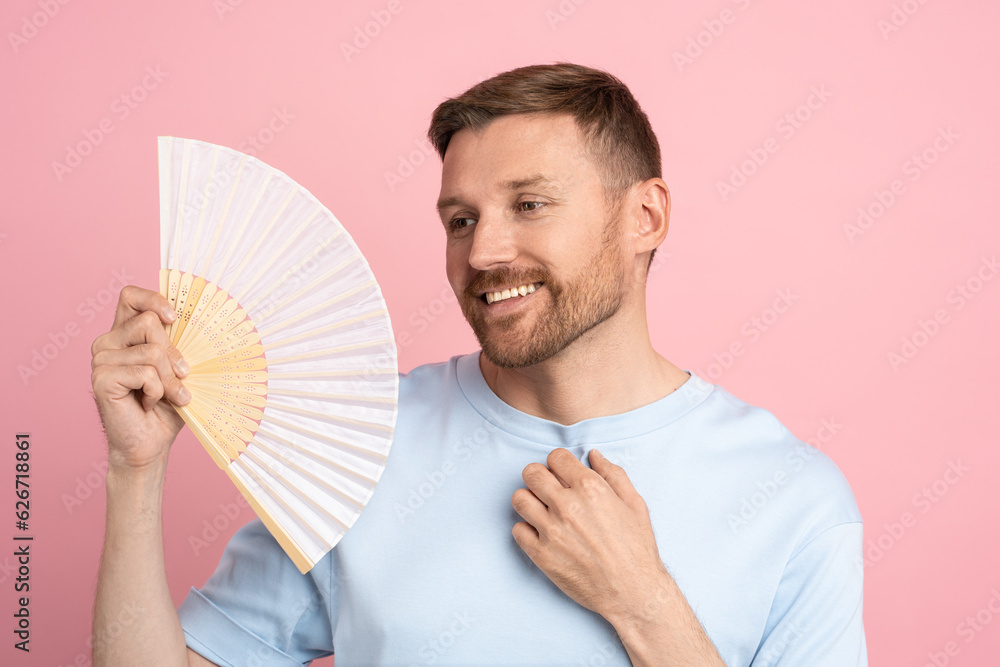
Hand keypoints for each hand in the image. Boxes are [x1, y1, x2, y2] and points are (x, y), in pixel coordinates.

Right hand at [91, 285, 190, 471]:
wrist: (150, 443)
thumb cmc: (166, 405)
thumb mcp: (178, 368)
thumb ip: (179, 343)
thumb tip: (202, 321)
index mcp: (125, 333)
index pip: (130, 296)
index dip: (153, 300)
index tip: (173, 318)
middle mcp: (108, 342)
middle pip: (149, 323)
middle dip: (174, 354)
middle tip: (179, 378)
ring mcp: (101, 360)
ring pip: (152, 351)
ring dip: (169, 379)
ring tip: (164, 396)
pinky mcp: (101, 379)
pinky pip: (145, 373)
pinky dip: (156, 391)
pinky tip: (147, 403)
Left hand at [511, 447, 668, 623]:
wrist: (633, 591)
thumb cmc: (637, 548)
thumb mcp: (635, 503)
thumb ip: (613, 474)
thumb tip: (593, 455)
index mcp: (590, 488)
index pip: (555, 457)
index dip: (559, 463)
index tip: (563, 474)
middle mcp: (567, 506)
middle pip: (531, 473)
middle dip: (539, 477)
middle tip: (549, 490)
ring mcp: (552, 530)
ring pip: (519, 498)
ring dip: (529, 501)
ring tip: (542, 511)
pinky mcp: (542, 555)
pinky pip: (517, 529)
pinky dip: (527, 529)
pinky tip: (542, 534)